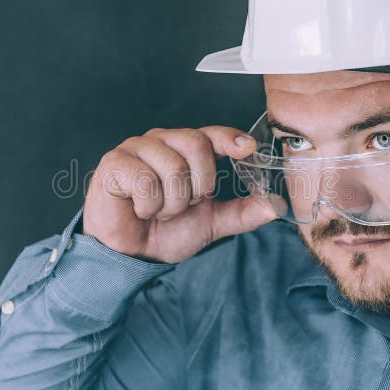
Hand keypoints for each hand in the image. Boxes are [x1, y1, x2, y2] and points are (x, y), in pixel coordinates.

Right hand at [82, 126, 277, 263]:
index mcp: (184, 149)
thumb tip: (274, 206)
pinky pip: (145, 180)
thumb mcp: (211, 223)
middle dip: (197, 187)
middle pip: (196, 146)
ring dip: (171, 203)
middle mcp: (161, 142)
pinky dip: (148, 205)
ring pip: (173, 166)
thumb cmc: (164, 231)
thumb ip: (241, 212)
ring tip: (159, 211)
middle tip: (182, 206)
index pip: (211, 134)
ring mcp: (135, 148)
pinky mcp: (114, 163)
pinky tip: (140, 210)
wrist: (130, 255)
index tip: (247, 148)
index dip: (229, 138)